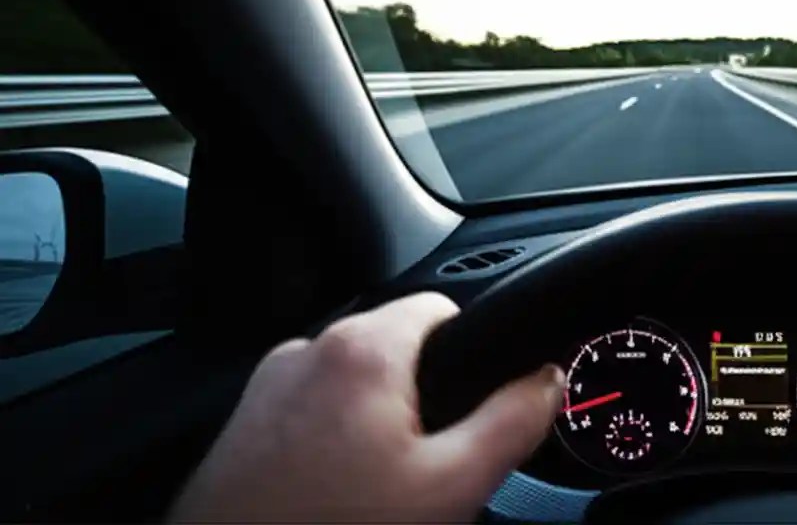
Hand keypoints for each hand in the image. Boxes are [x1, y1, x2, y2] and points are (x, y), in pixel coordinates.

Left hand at [169, 292, 564, 522]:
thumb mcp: (450, 486)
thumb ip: (511, 421)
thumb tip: (546, 380)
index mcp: (361, 349)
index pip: (443, 306)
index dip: (473, 355)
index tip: (476, 404)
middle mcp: (306, 352)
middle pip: (399, 347)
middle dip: (425, 397)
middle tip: (429, 466)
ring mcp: (268, 388)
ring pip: (356, 383)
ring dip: (380, 421)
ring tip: (379, 487)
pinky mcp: (246, 424)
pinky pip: (314, 410)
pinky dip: (337, 439)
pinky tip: (339, 492)